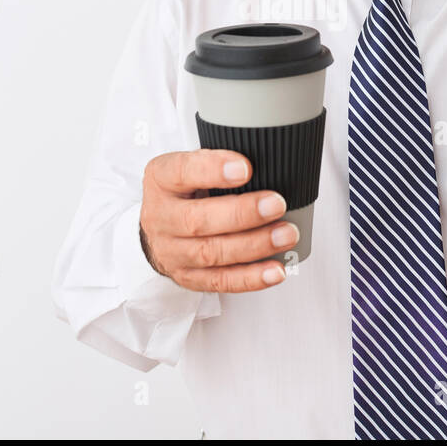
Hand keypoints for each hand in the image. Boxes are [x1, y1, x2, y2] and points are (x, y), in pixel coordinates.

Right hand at [140, 149, 298, 291]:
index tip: (245, 168)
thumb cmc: (185, 190)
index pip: (182, 171)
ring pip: (212, 253)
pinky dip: (251, 278)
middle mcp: (161, 217)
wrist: (160, 226)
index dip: (213, 170)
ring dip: (254, 245)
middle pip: (198, 220)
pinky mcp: (187, 277)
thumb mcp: (191, 165)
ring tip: (286, 235)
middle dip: (242, 214)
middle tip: (276, 204)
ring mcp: (171, 251)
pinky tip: (275, 270)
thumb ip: (220, 164)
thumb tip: (269, 166)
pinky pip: (220, 281)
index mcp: (161, 179)